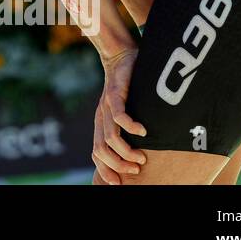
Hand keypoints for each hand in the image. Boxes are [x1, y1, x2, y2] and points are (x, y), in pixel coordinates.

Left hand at [92, 48, 147, 184]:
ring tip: (141, 157)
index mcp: (101, 124)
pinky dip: (131, 127)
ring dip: (126, 151)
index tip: (120, 183)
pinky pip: (119, 114)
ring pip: (110, 137)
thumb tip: (140, 154)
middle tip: (136, 169)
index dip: (106, 171)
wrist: (121, 56)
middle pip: (101, 151)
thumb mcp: (125, 112)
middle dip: (118, 165)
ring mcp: (106, 105)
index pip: (96, 154)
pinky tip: (143, 131)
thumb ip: (127, 131)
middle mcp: (101, 117)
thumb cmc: (129, 88)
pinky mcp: (115, 92)